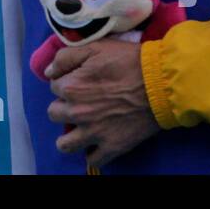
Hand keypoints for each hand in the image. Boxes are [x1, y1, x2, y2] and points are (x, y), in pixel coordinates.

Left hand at [45, 38, 159, 169]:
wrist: (161, 82)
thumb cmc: (128, 61)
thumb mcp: (95, 47)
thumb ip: (65, 57)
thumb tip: (48, 71)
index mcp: (71, 87)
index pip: (54, 86)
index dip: (65, 81)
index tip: (79, 80)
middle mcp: (78, 112)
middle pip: (54, 114)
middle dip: (63, 106)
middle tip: (80, 102)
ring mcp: (94, 132)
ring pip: (65, 145)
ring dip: (69, 136)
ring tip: (80, 128)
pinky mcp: (112, 146)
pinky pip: (93, 160)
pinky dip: (93, 154)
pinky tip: (97, 144)